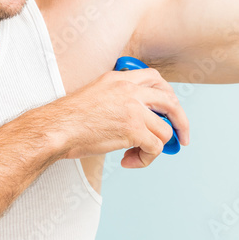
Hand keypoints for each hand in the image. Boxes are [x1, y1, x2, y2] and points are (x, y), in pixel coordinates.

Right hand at [40, 66, 189, 168]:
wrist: (57, 128)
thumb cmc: (68, 119)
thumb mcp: (95, 94)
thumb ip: (117, 99)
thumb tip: (139, 120)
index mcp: (119, 78)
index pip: (154, 78)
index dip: (167, 95)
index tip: (168, 111)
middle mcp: (129, 89)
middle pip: (170, 101)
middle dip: (181, 121)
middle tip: (181, 138)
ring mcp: (134, 109)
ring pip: (165, 130)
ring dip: (155, 148)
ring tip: (136, 155)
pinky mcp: (134, 129)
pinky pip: (155, 147)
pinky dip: (146, 159)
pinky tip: (129, 160)